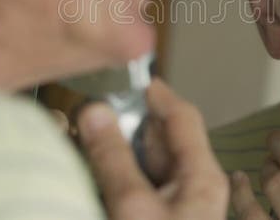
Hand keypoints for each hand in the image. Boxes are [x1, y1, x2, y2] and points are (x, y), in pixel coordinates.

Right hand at [78, 78, 228, 219]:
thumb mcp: (134, 207)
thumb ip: (114, 159)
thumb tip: (95, 111)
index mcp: (202, 176)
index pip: (183, 117)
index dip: (155, 93)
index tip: (125, 74)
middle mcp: (193, 186)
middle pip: (158, 139)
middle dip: (124, 121)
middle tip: (86, 109)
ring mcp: (174, 204)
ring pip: (142, 163)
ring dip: (112, 148)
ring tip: (77, 134)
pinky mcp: (155, 215)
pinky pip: (134, 186)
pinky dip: (111, 173)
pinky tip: (86, 166)